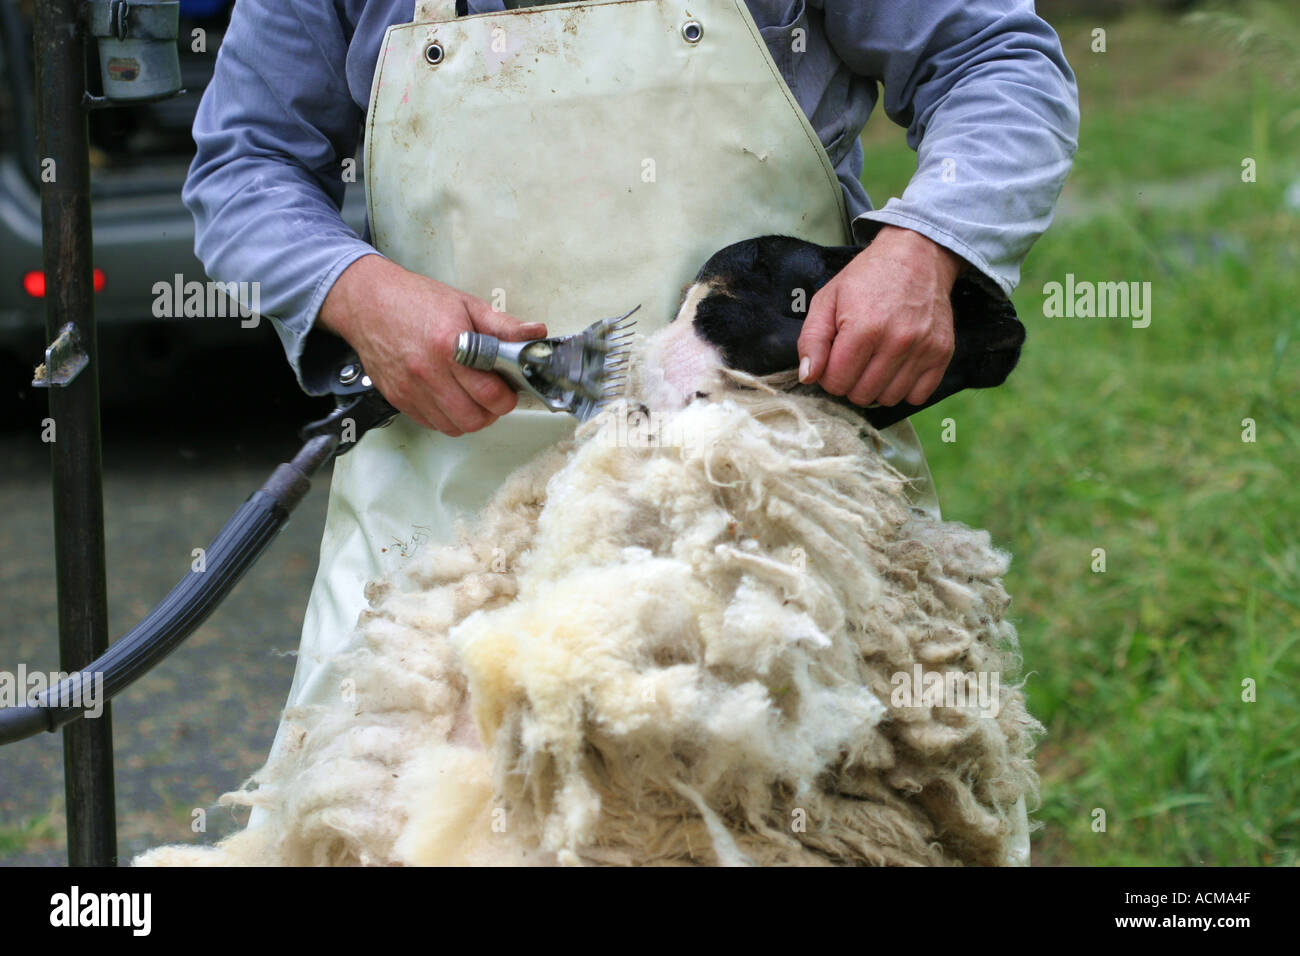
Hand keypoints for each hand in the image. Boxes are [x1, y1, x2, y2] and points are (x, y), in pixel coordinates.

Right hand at [318, 254, 545, 435]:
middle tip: (493, 395)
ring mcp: (411, 389)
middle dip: (492, 411)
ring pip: (454, 427)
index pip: (491, 395)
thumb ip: (503, 326)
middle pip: (474, 418)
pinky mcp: (398, 398)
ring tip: (473, 397)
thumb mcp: (465, 305)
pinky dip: (447, 418)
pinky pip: (432, 424)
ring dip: (471, 417)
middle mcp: (428, 373)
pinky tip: (451, 398)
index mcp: (450, 347)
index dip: (507, 397)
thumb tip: (535, 335)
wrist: (367, 302)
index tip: (509, 388)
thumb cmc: (415, 300)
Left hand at [797, 226, 962, 406]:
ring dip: (876, 387)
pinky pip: (918, 396)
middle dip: (851, 381)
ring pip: (888, 399)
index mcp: (863, 328)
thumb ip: (812, 339)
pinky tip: (897, 368)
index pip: (836, 382)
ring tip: (875, 361)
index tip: (835, 358)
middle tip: (855, 359)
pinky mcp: (943, 353)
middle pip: (861, 395)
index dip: (829, 375)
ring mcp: (923, 349)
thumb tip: (808, 377)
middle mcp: (897, 341)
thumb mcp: (827, 299)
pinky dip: (904, 388)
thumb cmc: (868, 277)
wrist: (918, 256)